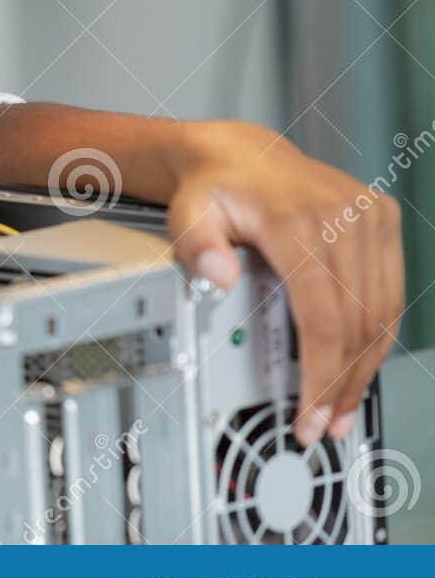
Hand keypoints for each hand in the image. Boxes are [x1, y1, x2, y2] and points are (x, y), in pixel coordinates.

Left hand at [164, 120, 403, 446]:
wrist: (240, 155)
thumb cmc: (215, 188)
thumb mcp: (187, 213)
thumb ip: (195, 247)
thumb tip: (217, 278)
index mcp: (297, 220)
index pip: (322, 316)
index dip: (320, 374)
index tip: (308, 413)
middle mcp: (343, 216)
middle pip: (356, 322)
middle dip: (343, 383)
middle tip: (325, 423)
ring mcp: (368, 217)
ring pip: (381, 312)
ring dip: (365, 367)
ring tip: (343, 407)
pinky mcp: (381, 220)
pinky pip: (390, 291)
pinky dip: (377, 334)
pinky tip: (360, 364)